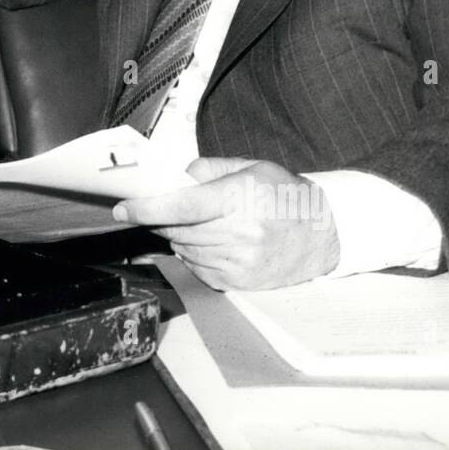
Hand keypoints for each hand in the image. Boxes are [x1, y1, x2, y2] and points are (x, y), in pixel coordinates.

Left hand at [112, 157, 339, 289]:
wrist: (325, 233)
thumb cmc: (286, 195)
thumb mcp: (251, 167)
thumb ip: (209, 169)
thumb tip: (175, 177)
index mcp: (239, 199)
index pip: (180, 206)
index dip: (146, 208)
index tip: (123, 209)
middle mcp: (239, 233)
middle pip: (177, 230)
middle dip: (162, 219)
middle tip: (162, 209)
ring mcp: (239, 261)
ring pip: (185, 250)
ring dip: (180, 237)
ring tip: (203, 223)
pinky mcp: (240, 282)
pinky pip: (198, 269)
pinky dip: (195, 255)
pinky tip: (213, 242)